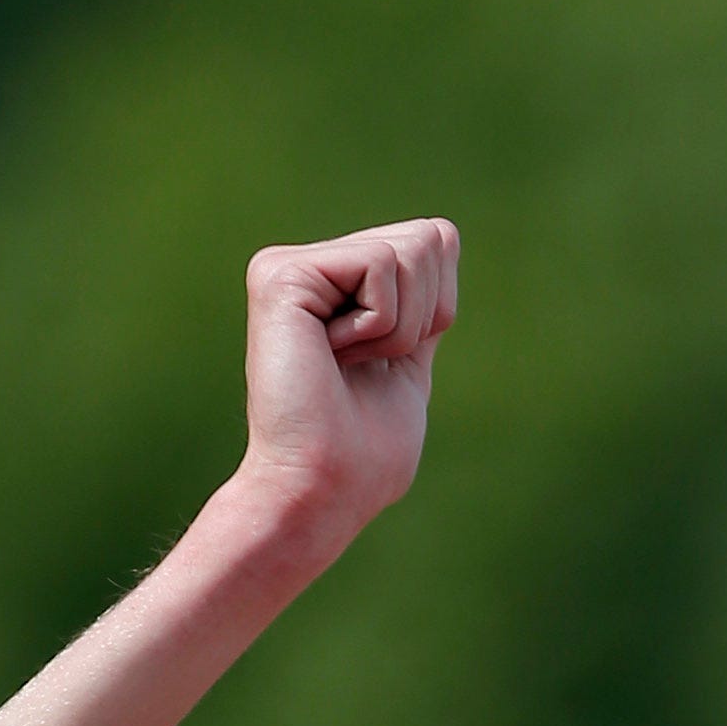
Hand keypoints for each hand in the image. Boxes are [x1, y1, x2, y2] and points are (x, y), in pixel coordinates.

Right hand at [234, 218, 460, 545]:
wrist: (325, 488)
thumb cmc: (365, 451)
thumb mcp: (409, 363)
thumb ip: (419, 305)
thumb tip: (444, 237)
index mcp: (337, 284)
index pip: (435, 242)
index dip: (438, 307)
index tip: (392, 360)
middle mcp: (308, 264)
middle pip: (429, 237)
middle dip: (425, 314)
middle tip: (369, 363)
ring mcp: (290, 266)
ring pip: (412, 249)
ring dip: (401, 327)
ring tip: (346, 362)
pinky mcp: (281, 274)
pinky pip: (380, 266)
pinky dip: (380, 325)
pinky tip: (331, 354)